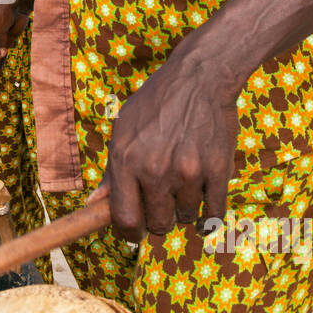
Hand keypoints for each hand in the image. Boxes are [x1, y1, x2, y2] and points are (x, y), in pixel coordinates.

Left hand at [87, 46, 238, 242]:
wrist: (199, 79)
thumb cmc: (156, 104)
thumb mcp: (123, 130)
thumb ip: (111, 171)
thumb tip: (94, 204)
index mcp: (125, 161)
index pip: (124, 219)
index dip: (130, 233)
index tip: (136, 232)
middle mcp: (155, 170)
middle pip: (159, 224)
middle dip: (159, 219)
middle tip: (163, 202)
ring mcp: (188, 172)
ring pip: (186, 217)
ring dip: (185, 208)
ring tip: (185, 182)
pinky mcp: (218, 170)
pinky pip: (214, 213)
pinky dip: (210, 213)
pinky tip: (205, 199)